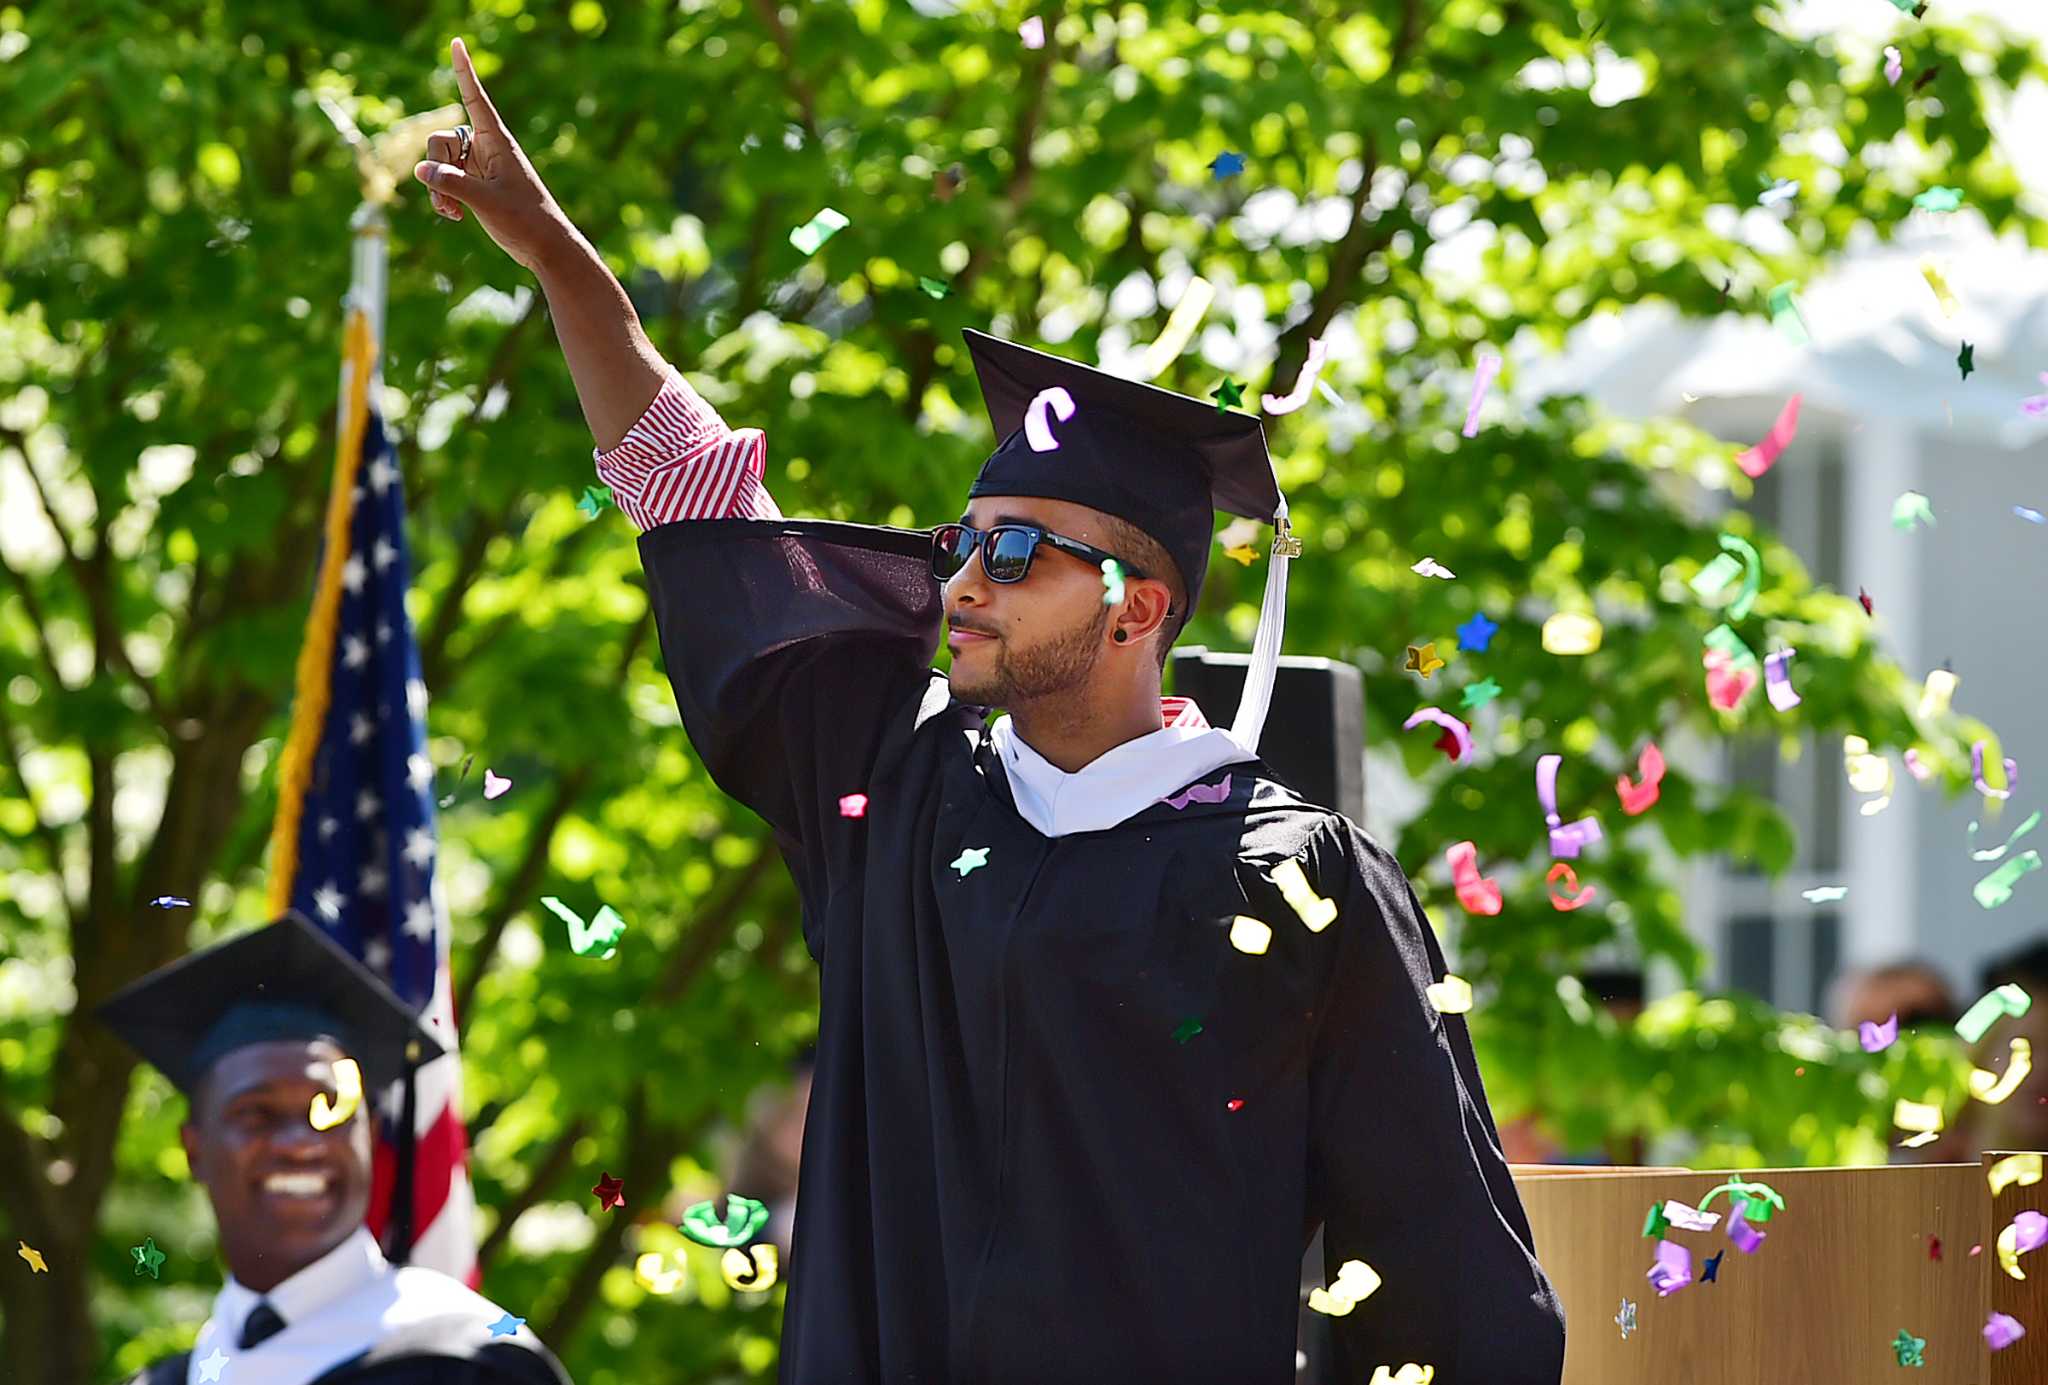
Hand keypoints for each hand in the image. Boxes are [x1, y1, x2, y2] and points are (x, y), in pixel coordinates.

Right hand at [413, 38, 568, 271]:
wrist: (545, 248)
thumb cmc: (525, 221)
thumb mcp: (485, 202)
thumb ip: (451, 184)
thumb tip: (420, 170)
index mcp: (496, 141)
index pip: (474, 98)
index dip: (464, 71)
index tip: (457, 43)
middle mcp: (486, 148)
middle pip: (441, 140)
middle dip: (435, 166)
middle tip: (449, 198)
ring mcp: (479, 166)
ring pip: (439, 162)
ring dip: (437, 187)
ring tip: (452, 212)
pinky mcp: (475, 184)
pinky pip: (445, 179)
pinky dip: (443, 197)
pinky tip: (453, 217)